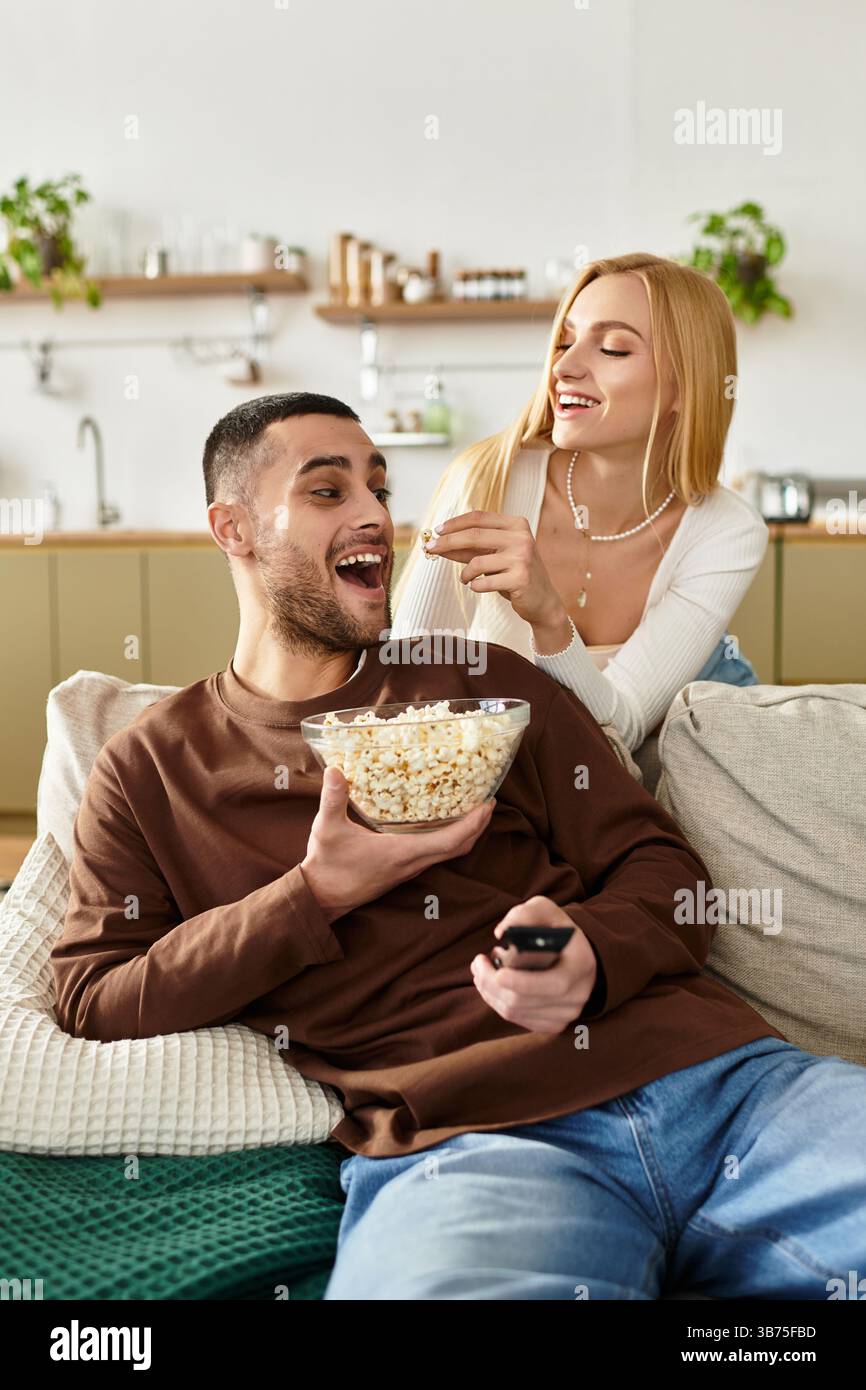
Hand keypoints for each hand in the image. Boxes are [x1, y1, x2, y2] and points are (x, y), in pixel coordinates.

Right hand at [301, 764, 494, 918]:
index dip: (472, 825)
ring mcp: (409, 868)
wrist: (321, 897)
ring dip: (466, 833)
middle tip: (487, 801)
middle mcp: (411, 863)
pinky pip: (436, 854)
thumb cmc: (327, 864)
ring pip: (448, 853)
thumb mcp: (327, 828)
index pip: (448, 842)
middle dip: (477, 826)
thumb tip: (335, 769)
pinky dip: (449, 838)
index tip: (487, 805)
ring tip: (472, 808)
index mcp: (400, 853)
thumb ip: (333, 799)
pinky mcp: (403, 870)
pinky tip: (442, 821)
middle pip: (457, 848)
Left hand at [424, 511, 568, 631]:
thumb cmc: (514, 574)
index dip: (454, 523)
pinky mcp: (521, 578)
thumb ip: (470, 548)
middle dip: (447, 542)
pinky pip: (484, 582)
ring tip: (465, 579)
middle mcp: (521, 537)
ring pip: (477, 562)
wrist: (541, 600)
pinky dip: (475, 585)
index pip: (478, 517)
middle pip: (474, 535)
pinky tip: (477, 587)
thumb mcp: (493, 556)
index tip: (436, 531)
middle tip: (430, 549)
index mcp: (516, 524)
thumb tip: (438, 542)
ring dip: (464, 573)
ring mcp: (523, 557)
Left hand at [469, 895, 598, 1033]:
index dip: (522, 983)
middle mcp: (578, 994)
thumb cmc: (555, 928)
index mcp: (581, 965)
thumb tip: (501, 932)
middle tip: (478, 963)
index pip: (554, 984)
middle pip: (524, 1001)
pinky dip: (497, 1003)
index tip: (498, 972)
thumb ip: (526, 913)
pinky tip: (491, 985)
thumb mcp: (545, 910)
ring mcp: (567, 1013)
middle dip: (491, 984)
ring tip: (480, 971)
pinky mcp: (553, 1024)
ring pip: (514, 1013)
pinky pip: (516, 1019)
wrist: (572, 952)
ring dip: (489, 993)